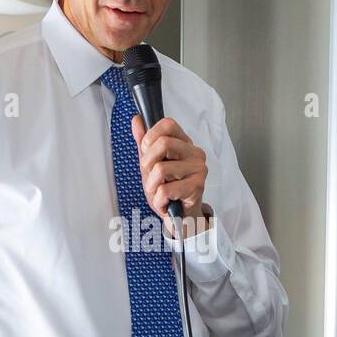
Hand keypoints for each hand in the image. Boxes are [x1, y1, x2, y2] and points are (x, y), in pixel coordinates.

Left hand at [131, 115, 208, 233]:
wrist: (180, 216)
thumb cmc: (168, 189)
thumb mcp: (151, 164)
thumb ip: (144, 142)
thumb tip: (137, 119)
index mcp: (185, 143)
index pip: (168, 124)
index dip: (150, 136)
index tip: (146, 151)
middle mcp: (195, 153)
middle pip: (163, 143)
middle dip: (147, 162)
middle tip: (150, 175)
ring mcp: (198, 169)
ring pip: (161, 169)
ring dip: (152, 185)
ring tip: (158, 192)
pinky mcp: (197, 187)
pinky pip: (165, 189)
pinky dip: (158, 200)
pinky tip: (165, 202)